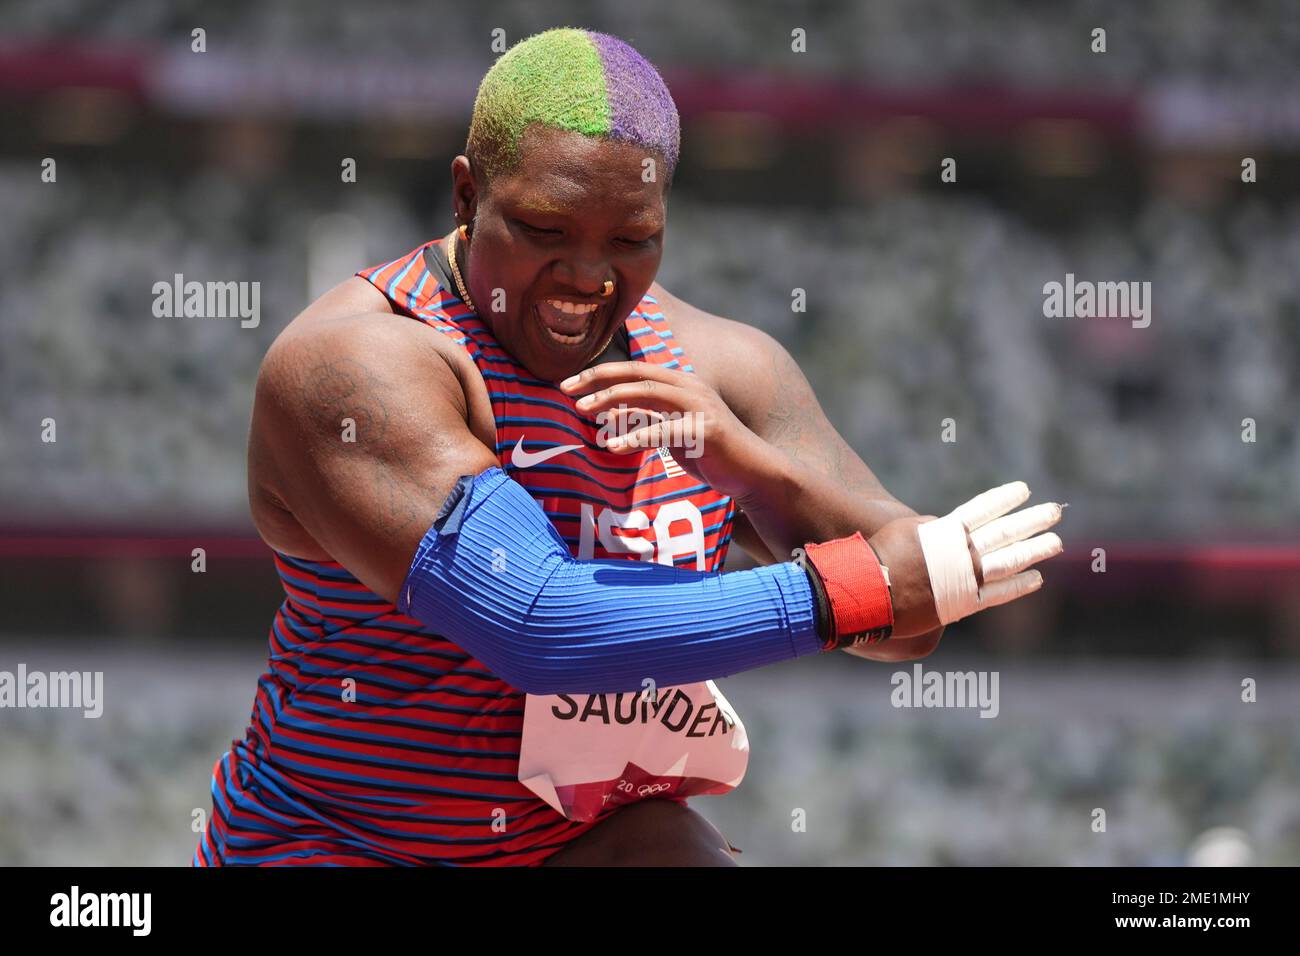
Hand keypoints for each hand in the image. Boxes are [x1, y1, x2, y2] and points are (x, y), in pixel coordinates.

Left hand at [560, 362, 768, 500]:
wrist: (752, 472)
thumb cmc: (711, 452)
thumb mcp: (670, 432)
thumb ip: (643, 419)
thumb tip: (608, 412)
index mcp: (681, 383)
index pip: (634, 370)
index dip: (600, 373)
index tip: (569, 383)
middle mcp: (690, 388)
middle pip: (637, 374)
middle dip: (599, 378)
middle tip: (566, 388)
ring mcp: (699, 407)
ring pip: (648, 394)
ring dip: (611, 400)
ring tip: (582, 410)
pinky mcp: (706, 431)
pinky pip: (663, 431)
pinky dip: (634, 437)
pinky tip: (611, 446)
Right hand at [857, 483, 1063, 644]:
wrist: (872, 592)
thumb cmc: (878, 558)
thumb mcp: (904, 531)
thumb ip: (930, 528)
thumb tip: (943, 528)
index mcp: (945, 531)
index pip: (982, 509)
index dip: (1004, 499)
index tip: (1024, 489)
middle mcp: (962, 552)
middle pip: (1004, 532)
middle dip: (1031, 520)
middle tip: (1055, 511)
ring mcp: (966, 577)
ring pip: (1009, 560)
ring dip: (1035, 549)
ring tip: (1057, 542)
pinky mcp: (964, 602)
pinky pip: (999, 593)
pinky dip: (1019, 585)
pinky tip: (1038, 578)